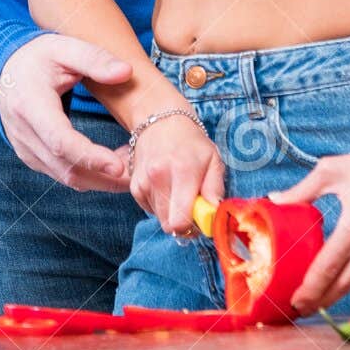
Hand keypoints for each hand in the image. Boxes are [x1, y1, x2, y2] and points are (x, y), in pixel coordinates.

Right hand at [0, 34, 133, 191]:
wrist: (5, 73)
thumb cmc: (37, 58)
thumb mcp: (64, 48)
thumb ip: (95, 59)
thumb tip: (125, 72)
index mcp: (30, 104)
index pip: (60, 140)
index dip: (90, 156)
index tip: (119, 166)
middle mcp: (24, 134)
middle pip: (66, 167)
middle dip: (105, 176)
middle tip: (140, 170)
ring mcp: (27, 150)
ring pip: (67, 177)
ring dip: (101, 179)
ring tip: (133, 167)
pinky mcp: (33, 158)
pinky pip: (64, 175)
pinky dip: (91, 176)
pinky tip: (113, 164)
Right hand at [129, 114, 224, 234]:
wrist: (161, 121)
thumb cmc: (191, 142)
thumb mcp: (213, 159)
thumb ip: (215, 188)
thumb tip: (213, 213)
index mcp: (182, 172)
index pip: (180, 221)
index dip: (193, 228)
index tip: (201, 219)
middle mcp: (158, 179)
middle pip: (169, 225)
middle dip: (184, 224)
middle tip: (193, 208)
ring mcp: (143, 183)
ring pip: (160, 219)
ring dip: (172, 213)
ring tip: (179, 192)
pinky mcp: (134, 187)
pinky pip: (150, 210)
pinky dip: (160, 205)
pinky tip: (167, 188)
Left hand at [268, 112, 349, 311]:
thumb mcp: (331, 171)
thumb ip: (302, 191)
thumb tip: (275, 201)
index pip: (330, 264)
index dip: (312, 287)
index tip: (296, 300)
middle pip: (346, 282)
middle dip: (322, 301)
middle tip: (301, 310)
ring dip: (336, 291)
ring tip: (314, 299)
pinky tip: (335, 272)